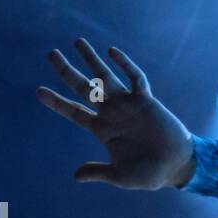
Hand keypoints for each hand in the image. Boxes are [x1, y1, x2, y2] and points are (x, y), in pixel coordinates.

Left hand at [37, 38, 195, 189]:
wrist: (177, 167)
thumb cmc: (149, 175)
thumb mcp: (121, 176)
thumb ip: (99, 172)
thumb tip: (76, 176)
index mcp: (102, 130)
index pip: (74, 112)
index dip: (57, 102)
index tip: (39, 91)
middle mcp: (111, 113)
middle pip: (84, 87)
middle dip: (67, 72)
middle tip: (51, 54)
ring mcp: (128, 105)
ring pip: (105, 77)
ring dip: (91, 60)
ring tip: (77, 41)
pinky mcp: (146, 100)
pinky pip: (134, 78)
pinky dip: (124, 65)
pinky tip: (112, 52)